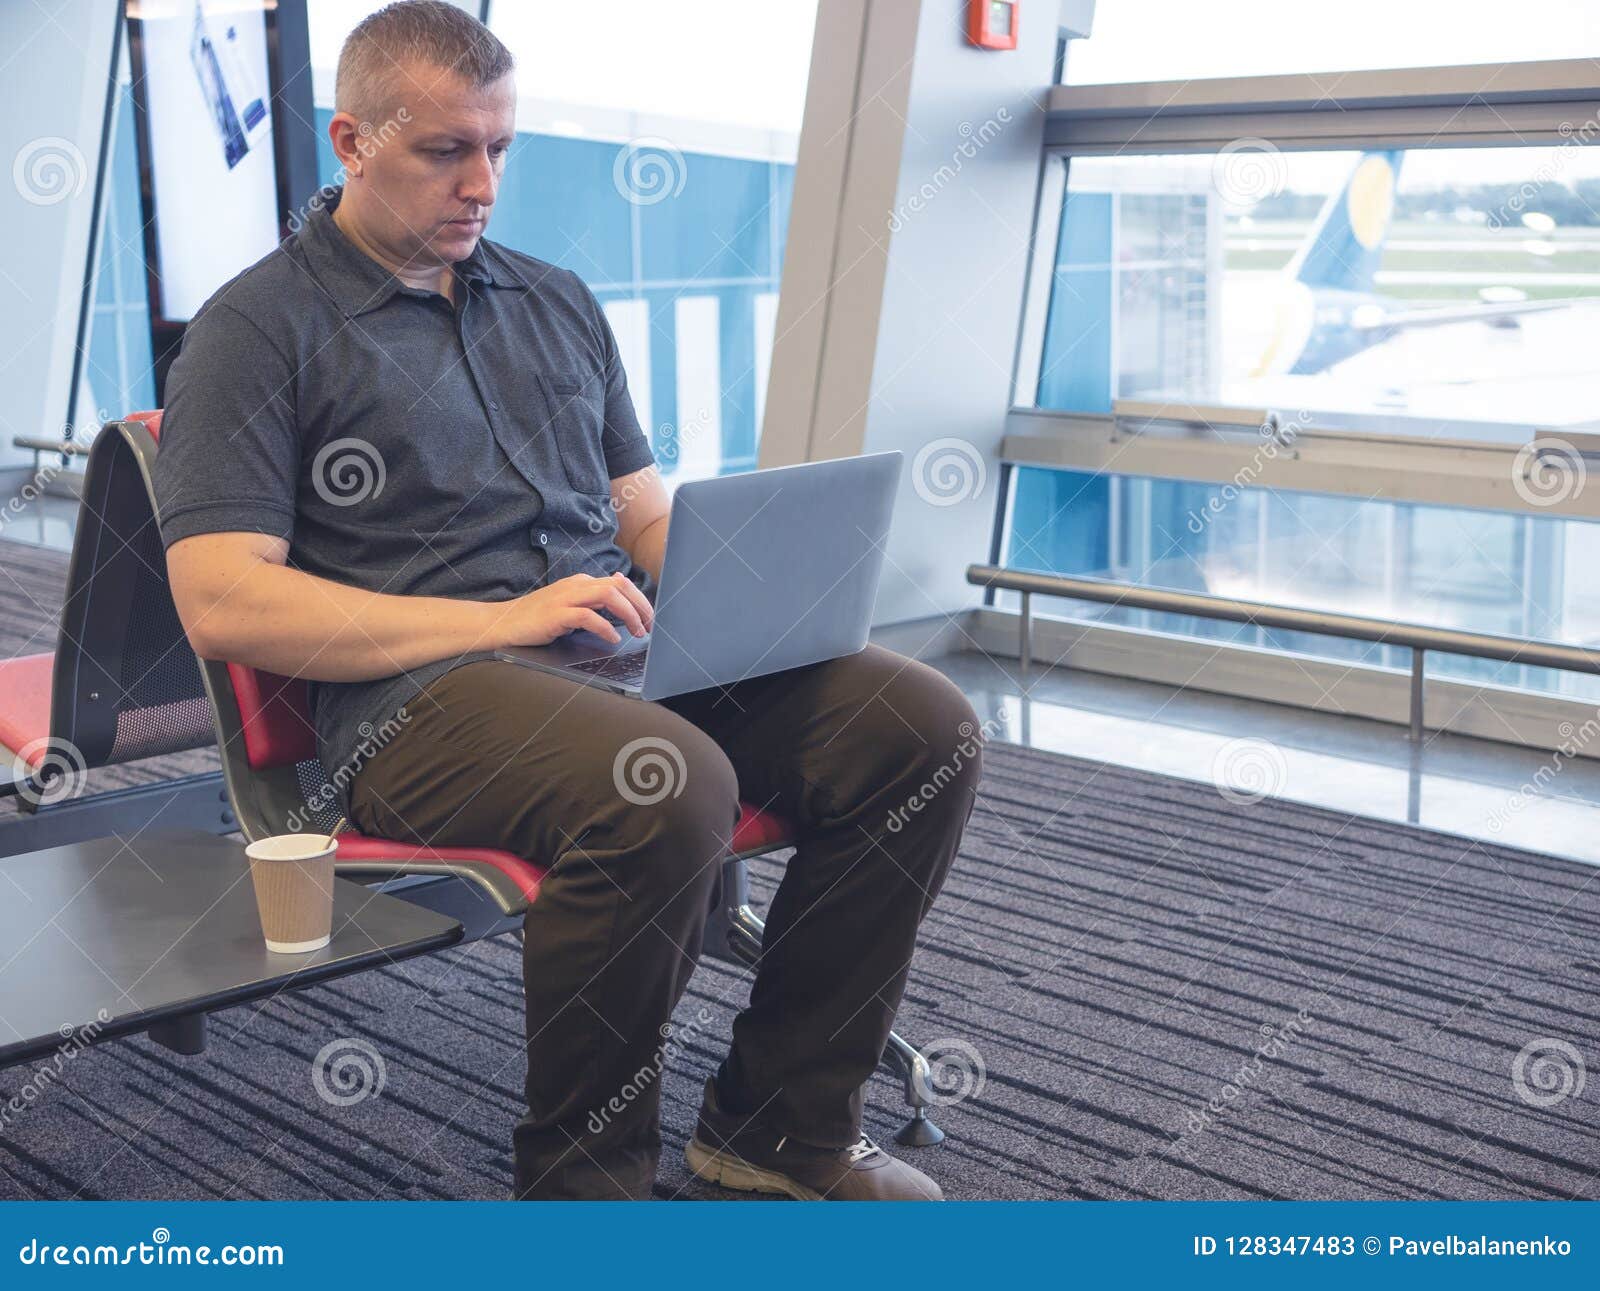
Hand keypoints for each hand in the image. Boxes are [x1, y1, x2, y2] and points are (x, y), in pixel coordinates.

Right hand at [489, 571, 653, 647]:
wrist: (501, 623)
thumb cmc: (536, 618)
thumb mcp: (570, 605)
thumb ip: (594, 599)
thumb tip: (621, 586)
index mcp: (581, 583)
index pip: (620, 584)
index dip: (640, 599)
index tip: (650, 618)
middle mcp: (576, 586)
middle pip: (619, 586)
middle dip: (640, 606)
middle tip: (650, 626)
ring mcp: (565, 598)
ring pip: (608, 595)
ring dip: (629, 614)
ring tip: (637, 632)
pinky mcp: (556, 614)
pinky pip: (587, 616)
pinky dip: (605, 627)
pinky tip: (613, 638)